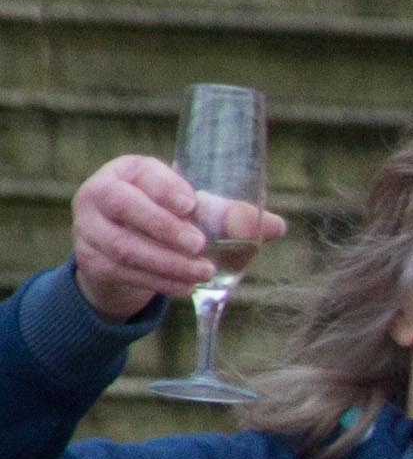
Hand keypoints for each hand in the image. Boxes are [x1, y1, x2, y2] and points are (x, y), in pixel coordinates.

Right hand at [72, 153, 283, 321]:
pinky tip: (186, 287)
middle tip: (200, 245)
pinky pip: (126, 273)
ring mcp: (90, 228)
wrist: (123, 255)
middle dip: (163, 226)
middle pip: (124, 205)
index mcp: (130, 171)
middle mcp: (101, 193)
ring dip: (168, 262)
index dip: (165, 187)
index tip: (191, 203)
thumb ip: (230, 217)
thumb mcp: (195, 213)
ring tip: (204, 273)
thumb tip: (277, 226)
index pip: (143, 172)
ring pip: (125, 246)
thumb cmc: (168, 221)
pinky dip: (160, 282)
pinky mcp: (93, 261)